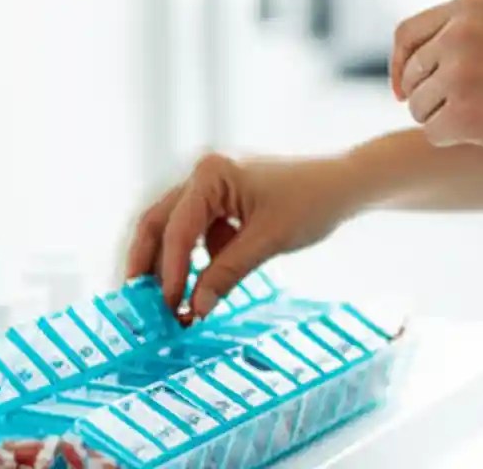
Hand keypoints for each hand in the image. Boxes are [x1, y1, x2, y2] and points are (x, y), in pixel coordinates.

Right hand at [126, 154, 360, 316]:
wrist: (344, 185)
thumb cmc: (313, 202)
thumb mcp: (268, 241)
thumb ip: (227, 273)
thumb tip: (195, 309)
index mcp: (211, 173)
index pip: (177, 228)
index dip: (169, 272)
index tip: (167, 307)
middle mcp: (203, 173)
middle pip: (159, 223)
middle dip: (148, 265)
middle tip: (137, 305)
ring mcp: (211, 185)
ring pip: (174, 229)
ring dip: (171, 265)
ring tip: (167, 303)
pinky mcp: (222, 199)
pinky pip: (199, 232)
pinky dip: (198, 259)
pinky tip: (202, 286)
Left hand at [390, 0, 482, 154]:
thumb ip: (469, 33)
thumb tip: (420, 66)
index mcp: (470, 6)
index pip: (407, 34)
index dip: (402, 65)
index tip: (406, 90)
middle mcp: (458, 34)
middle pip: (413, 75)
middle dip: (431, 98)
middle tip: (467, 113)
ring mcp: (459, 73)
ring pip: (420, 107)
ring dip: (443, 120)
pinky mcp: (463, 112)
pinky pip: (433, 133)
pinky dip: (454, 140)